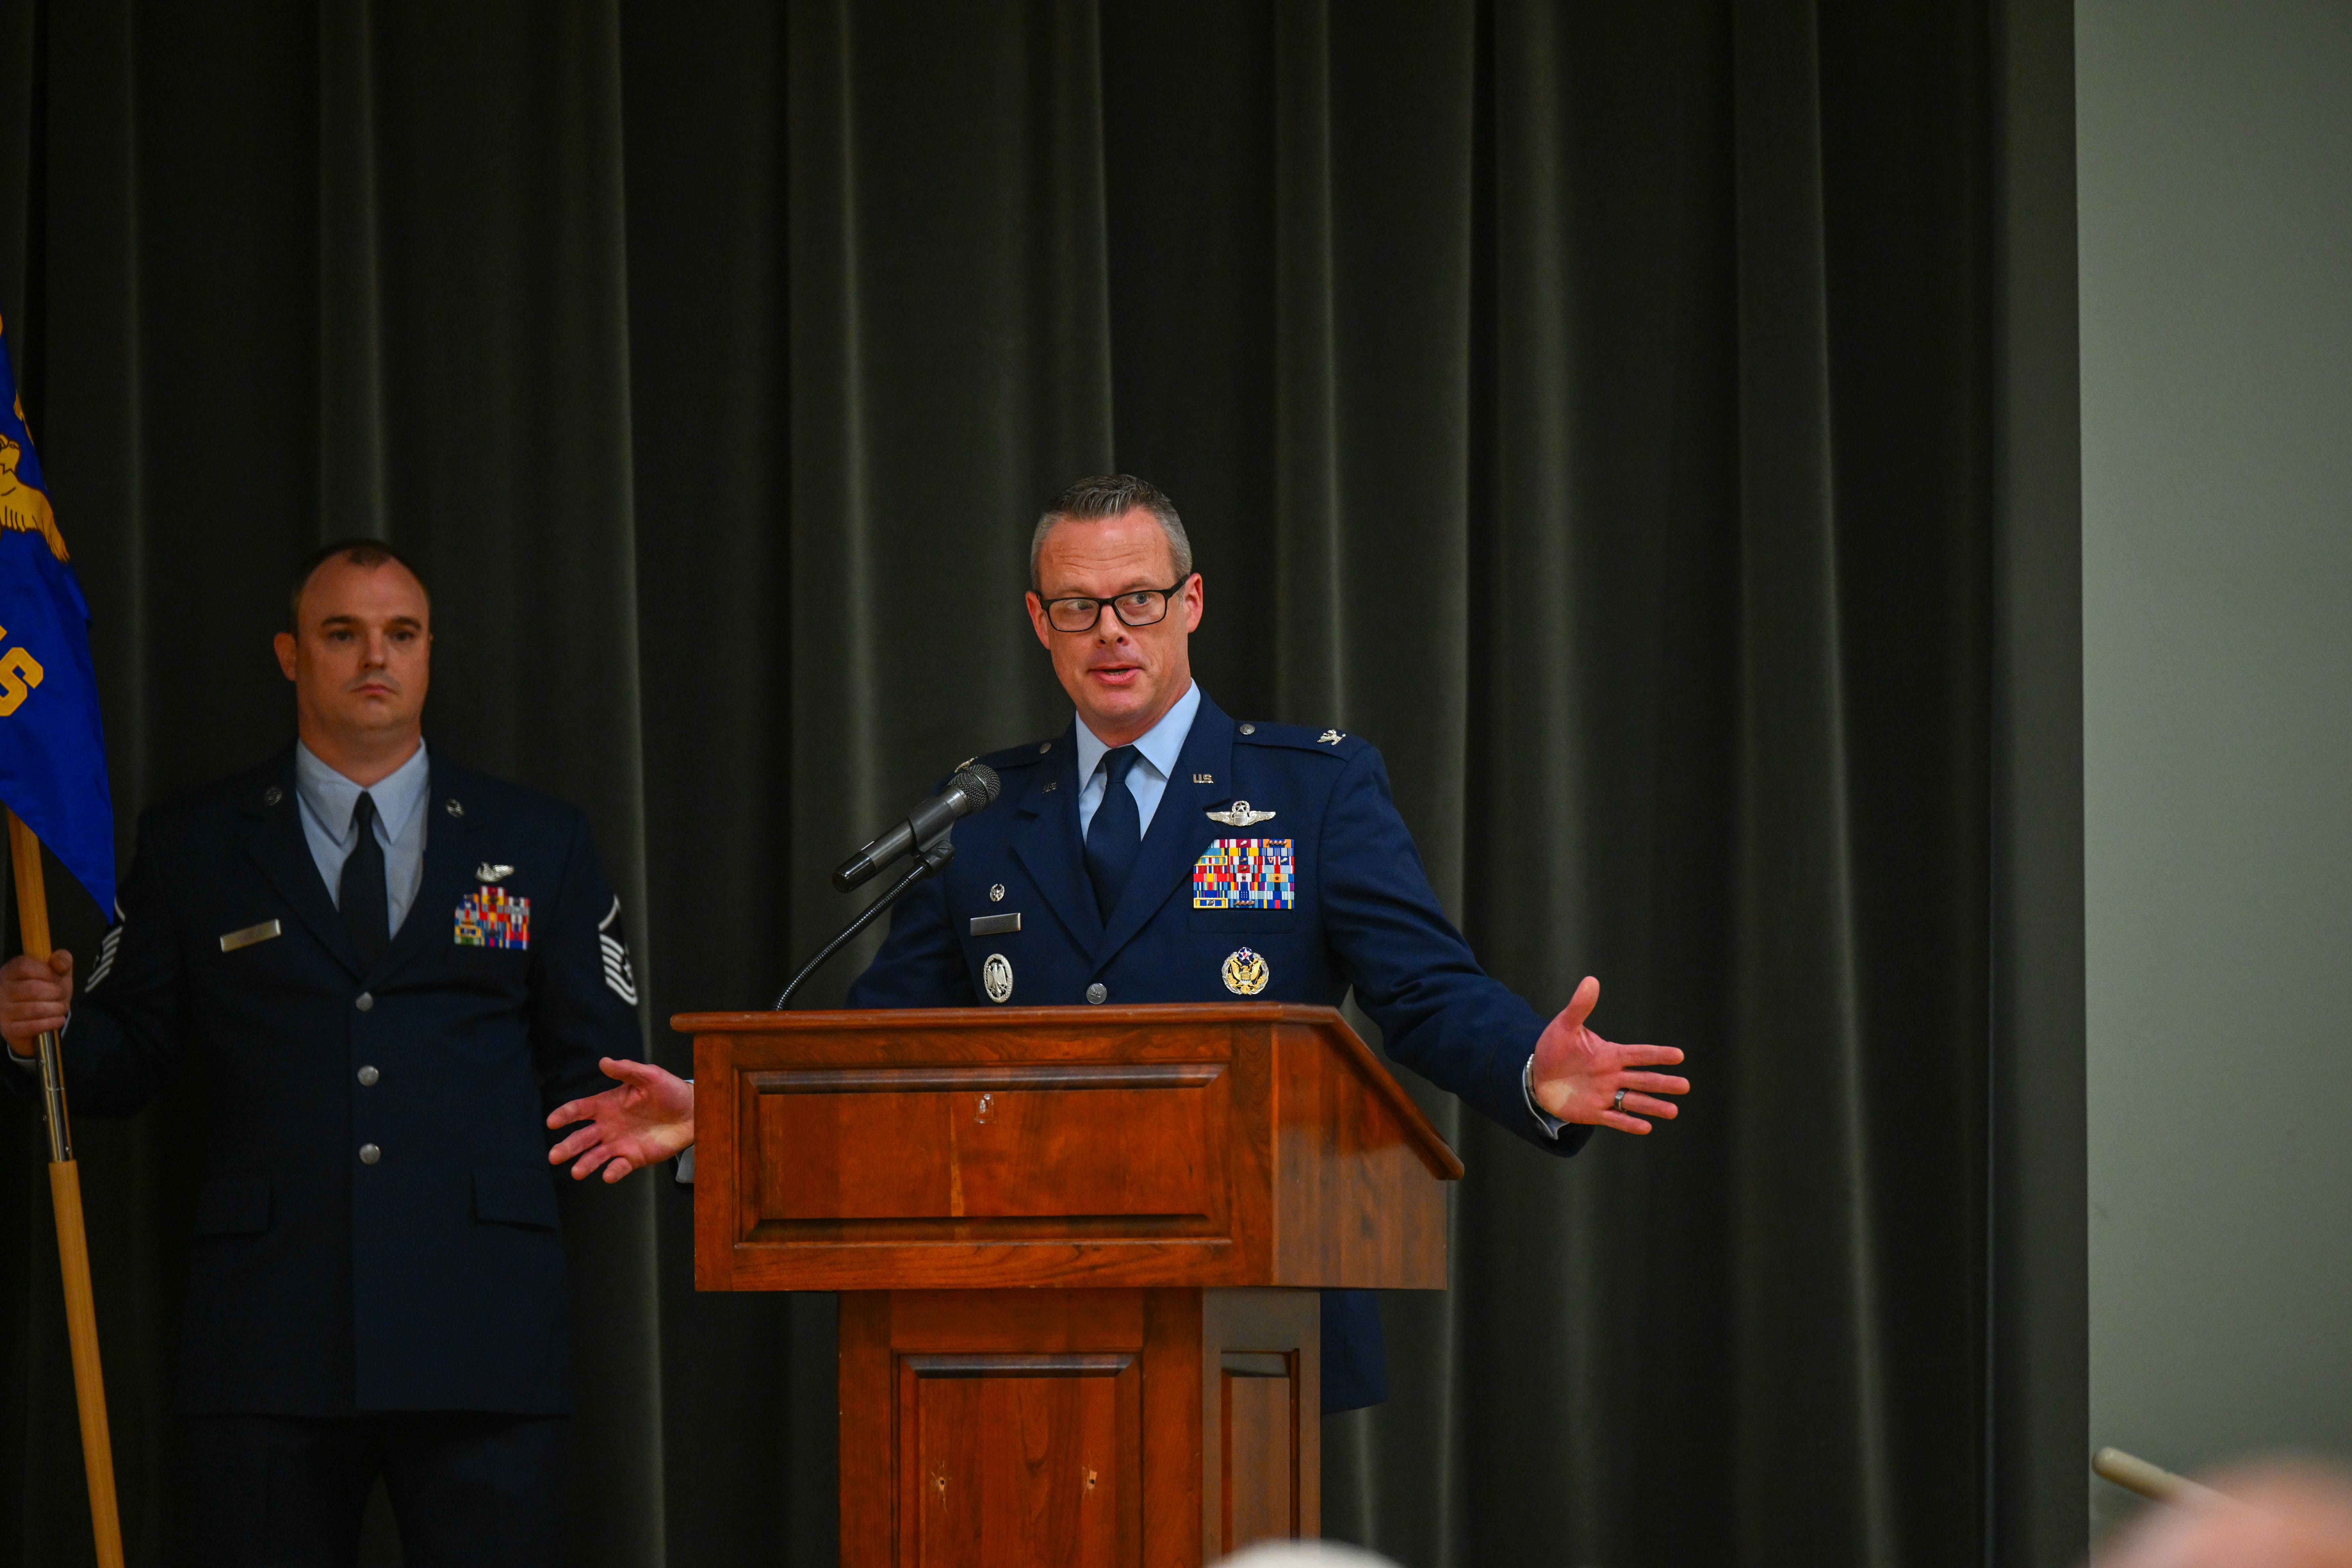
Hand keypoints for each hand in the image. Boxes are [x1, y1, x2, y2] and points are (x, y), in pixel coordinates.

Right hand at [1, 950, 72, 1056]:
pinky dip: (51, 1023)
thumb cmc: (49, 990)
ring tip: (61, 1008)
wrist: (42, 1017)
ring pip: (34, 1009)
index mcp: (10, 971)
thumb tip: (59, 965)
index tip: (55, 977)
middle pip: (32, 989)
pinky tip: (58, 1019)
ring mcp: (2, 1011)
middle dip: (56, 993)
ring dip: (56, 1009)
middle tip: (61, 996)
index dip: (46, 972)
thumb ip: (62, 959)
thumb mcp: (58, 971)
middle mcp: (1, 990)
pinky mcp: (8, 1029)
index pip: (24, 967)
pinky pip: (32, 1027)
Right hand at [546, 1057, 695, 1182]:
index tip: (552, 1121)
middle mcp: (608, 1126)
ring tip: (577, 1171)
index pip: (580, 1110)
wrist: (693, 1112)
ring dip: (584, 1164)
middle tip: (554, 1156)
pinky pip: (619, 1166)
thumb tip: (604, 1061)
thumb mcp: (649, 1076)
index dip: (565, 1115)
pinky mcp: (633, 1157)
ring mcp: (619, 1143)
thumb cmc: (669, 1091)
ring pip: (595, 1156)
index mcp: (607, 1104)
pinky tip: (608, 1174)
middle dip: (567, 1147)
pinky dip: (613, 1172)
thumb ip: (626, 1070)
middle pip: (582, 1138)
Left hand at [1530, 975, 1686, 1132]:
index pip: (1639, 1054)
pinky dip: (1628, 1123)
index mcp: (1610, 1055)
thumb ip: (1580, 1006)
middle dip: (1663, 1083)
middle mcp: (1612, 1076)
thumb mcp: (1565, 1026)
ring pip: (1634, 1101)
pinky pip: (1614, 1119)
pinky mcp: (1593, 1113)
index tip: (1678, 1055)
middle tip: (1685, 1086)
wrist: (1536, 1076)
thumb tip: (1591, 980)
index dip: (1657, 1054)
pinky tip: (1646, 1127)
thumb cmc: (1554, 1049)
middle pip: (1643, 1079)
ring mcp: (1604, 1095)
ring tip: (1673, 1111)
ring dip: (1653, 1106)